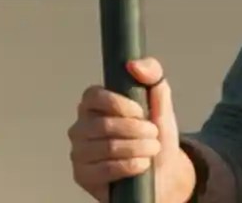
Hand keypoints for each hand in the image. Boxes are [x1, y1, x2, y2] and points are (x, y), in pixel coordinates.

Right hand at [69, 58, 196, 201]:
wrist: (163, 171)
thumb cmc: (155, 134)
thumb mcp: (161, 101)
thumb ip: (152, 76)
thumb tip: (133, 65)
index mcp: (93, 104)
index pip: (93, 96)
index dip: (119, 104)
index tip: (141, 112)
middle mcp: (80, 126)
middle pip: (103, 124)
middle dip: (137, 130)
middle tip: (154, 134)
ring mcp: (79, 152)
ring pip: (106, 147)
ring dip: (137, 148)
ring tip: (152, 149)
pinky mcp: (82, 175)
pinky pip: (104, 169)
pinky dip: (130, 166)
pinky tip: (142, 164)